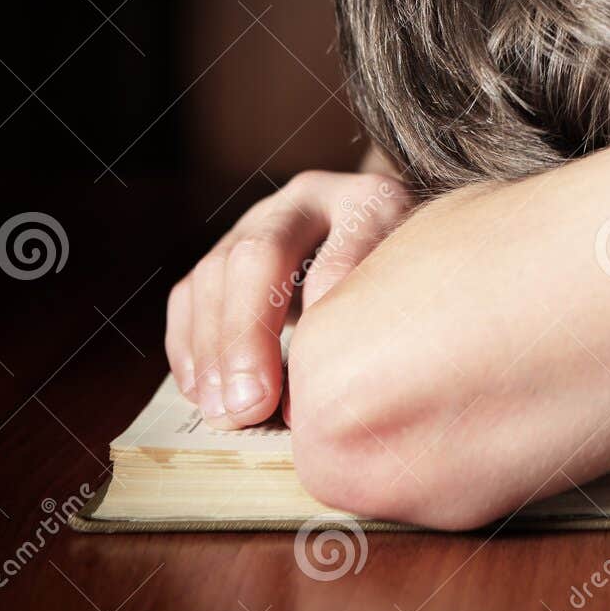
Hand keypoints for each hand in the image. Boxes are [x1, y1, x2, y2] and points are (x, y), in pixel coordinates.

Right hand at [165, 170, 411, 427]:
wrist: (390, 241)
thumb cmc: (411, 280)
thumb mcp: (420, 288)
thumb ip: (389, 316)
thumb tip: (337, 386)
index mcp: (367, 199)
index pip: (338, 256)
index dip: (322, 323)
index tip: (320, 391)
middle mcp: (307, 199)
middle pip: (260, 255)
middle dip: (249, 336)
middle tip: (252, 406)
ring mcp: (259, 218)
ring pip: (215, 274)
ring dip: (213, 351)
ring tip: (224, 411)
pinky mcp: (225, 248)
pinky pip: (190, 294)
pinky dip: (189, 345)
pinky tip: (201, 393)